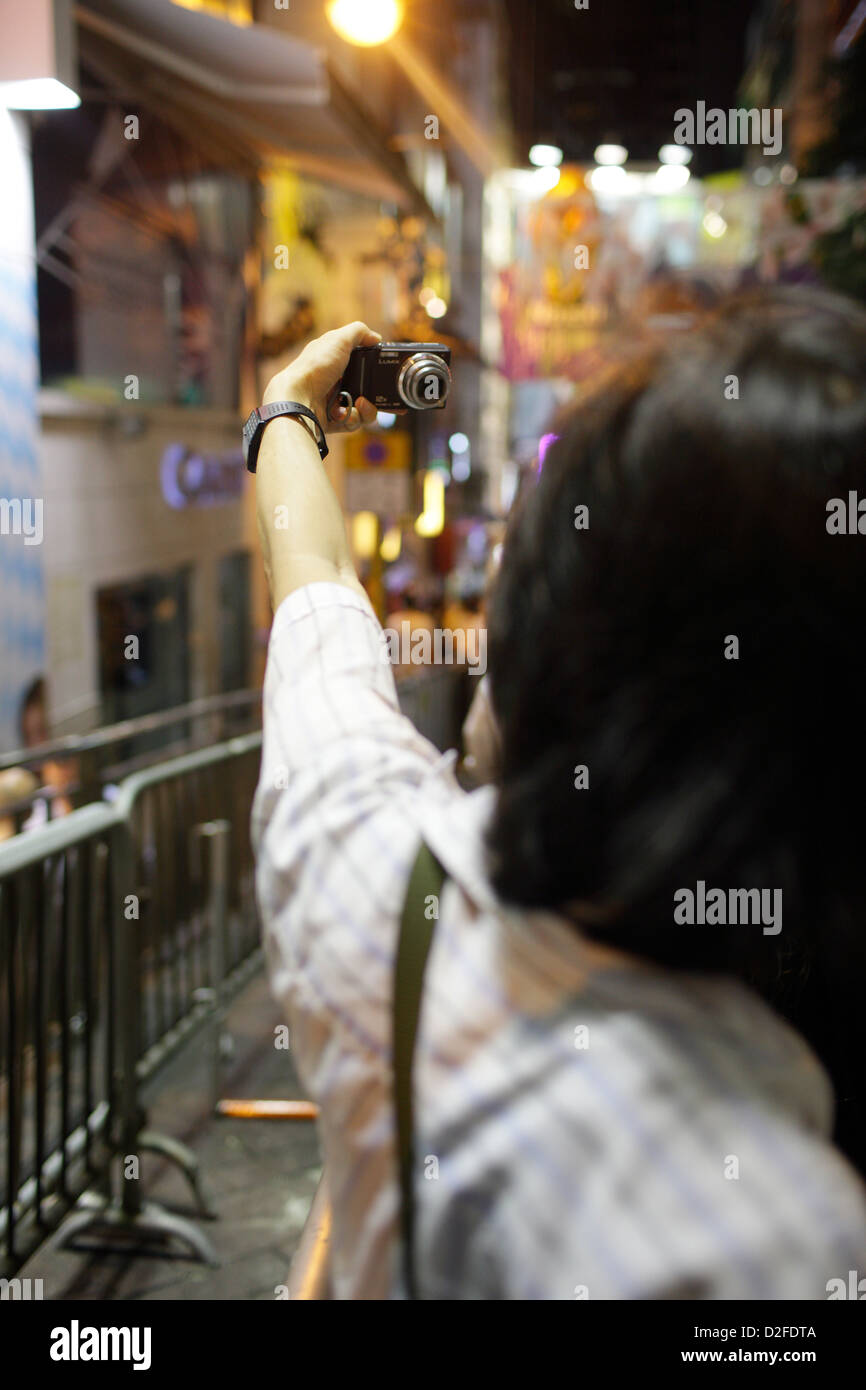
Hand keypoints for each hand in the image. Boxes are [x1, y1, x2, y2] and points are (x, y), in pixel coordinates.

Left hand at [263, 321, 380, 432]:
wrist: (297, 400)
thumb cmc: (315, 368)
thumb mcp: (338, 340)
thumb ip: (359, 332)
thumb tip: (376, 337)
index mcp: (331, 361)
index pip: (356, 362)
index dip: (368, 366)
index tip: (377, 370)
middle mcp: (330, 381)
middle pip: (362, 388)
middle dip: (372, 393)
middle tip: (372, 392)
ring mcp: (330, 402)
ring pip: (361, 408)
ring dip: (366, 408)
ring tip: (359, 404)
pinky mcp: (330, 421)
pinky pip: (352, 422)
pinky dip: (353, 419)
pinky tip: (348, 414)